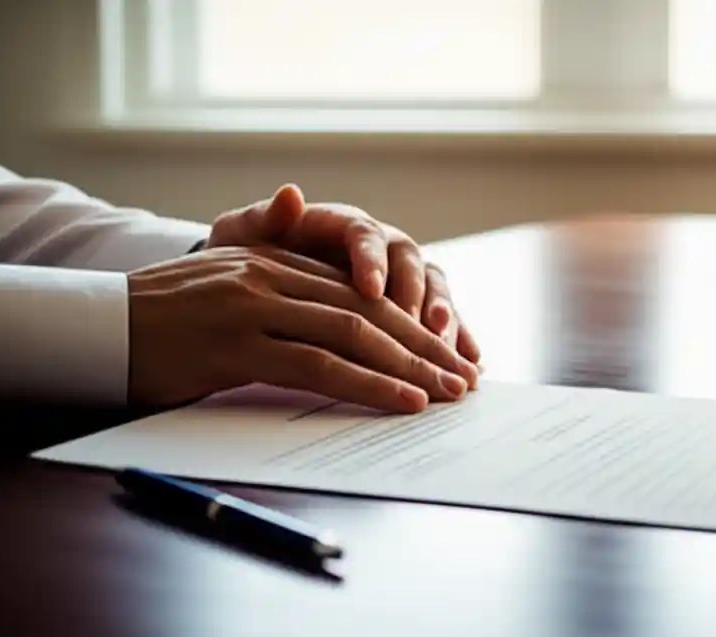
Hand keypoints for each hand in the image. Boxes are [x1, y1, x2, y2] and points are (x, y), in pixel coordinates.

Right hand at [127, 246, 479, 411]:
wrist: (91, 328)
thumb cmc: (157, 321)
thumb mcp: (219, 287)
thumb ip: (273, 278)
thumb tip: (311, 253)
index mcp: (270, 261)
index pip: (356, 292)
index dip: (406, 322)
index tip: (445, 351)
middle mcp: (269, 276)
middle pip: (366, 310)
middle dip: (422, 346)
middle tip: (463, 377)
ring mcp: (254, 308)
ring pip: (353, 335)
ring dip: (409, 367)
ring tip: (448, 394)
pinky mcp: (237, 346)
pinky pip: (319, 366)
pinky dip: (368, 384)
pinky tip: (403, 401)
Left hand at [206, 185, 480, 365]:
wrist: (258, 283)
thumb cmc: (249, 260)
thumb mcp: (242, 240)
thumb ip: (264, 221)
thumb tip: (290, 193)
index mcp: (341, 225)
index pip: (364, 235)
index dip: (371, 262)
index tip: (370, 291)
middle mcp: (381, 246)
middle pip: (411, 263)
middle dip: (418, 298)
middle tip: (420, 329)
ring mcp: (401, 275)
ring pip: (434, 291)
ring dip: (445, 319)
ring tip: (448, 349)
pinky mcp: (413, 304)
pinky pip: (443, 319)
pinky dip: (460, 340)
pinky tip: (472, 363)